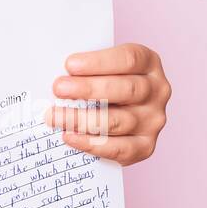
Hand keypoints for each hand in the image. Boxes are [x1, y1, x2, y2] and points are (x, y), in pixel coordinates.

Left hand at [43, 42, 169, 165]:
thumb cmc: (101, 82)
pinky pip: (121, 148)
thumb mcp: (99, 68)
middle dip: (89, 89)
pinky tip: (69, 137)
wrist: (114, 115)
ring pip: (119, 120)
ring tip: (54, 116)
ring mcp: (153, 120)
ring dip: (82, 119)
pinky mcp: (145, 146)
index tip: (69, 65)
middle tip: (58, 88)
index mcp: (148, 63)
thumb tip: (49, 70)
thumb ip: (84, 68)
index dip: (99, 62)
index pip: (129, 59)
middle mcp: (157, 91)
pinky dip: (93, 145)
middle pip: (126, 89)